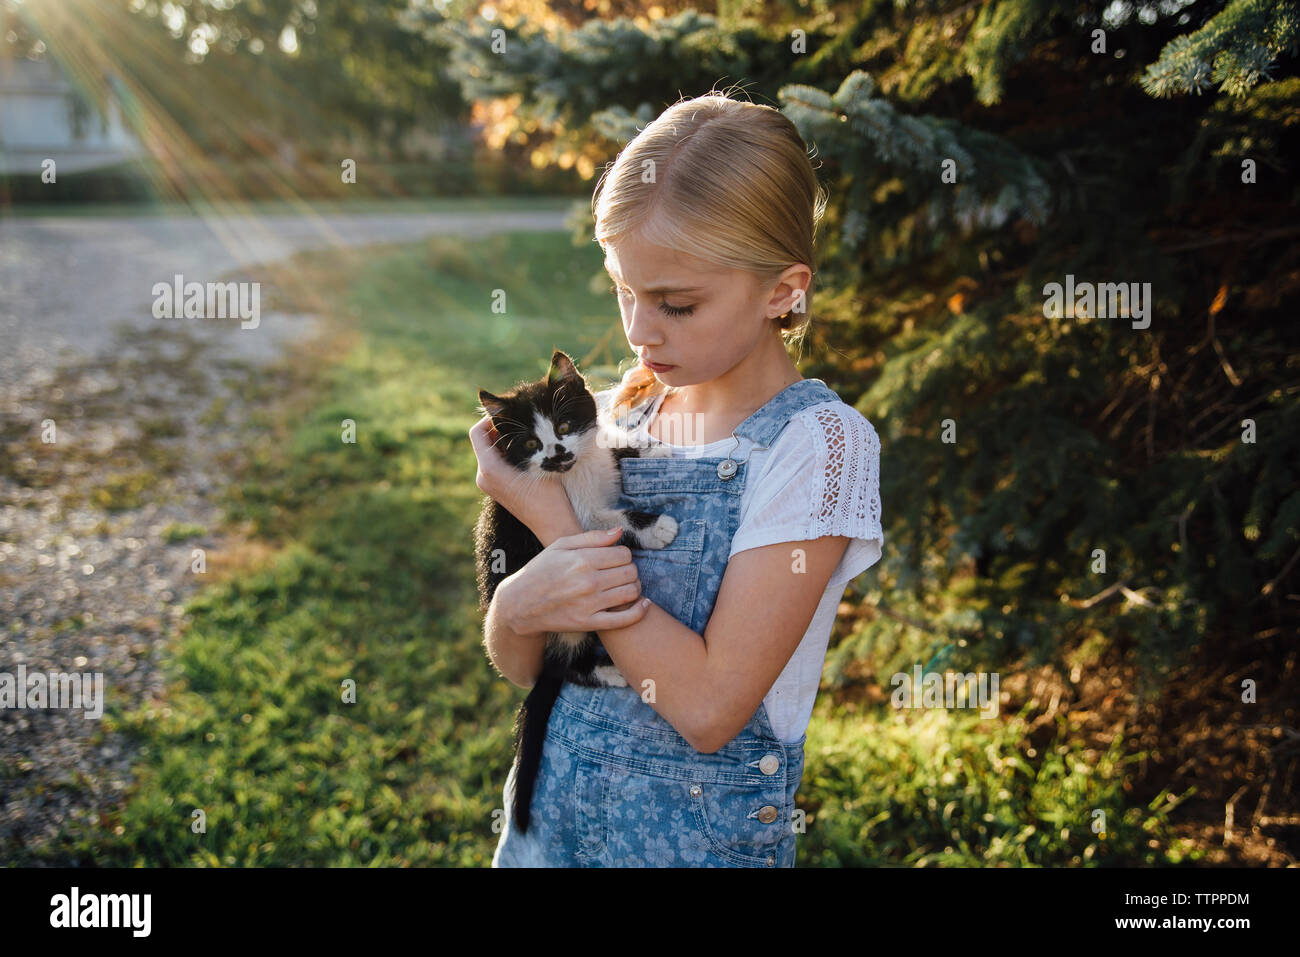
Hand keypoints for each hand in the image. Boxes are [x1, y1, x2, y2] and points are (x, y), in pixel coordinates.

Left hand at [468, 413, 571, 530]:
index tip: (510, 415)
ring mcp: (488, 484)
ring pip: (490, 452)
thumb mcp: (538, 462)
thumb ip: (521, 441)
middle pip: (483, 441)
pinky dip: (506, 454)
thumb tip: (517, 420)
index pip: (477, 432)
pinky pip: (495, 463)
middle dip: (499, 429)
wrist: (553, 524)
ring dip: (504, 441)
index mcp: (489, 468)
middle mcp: (482, 476)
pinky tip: (527, 452)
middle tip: (522, 422)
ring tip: (527, 437)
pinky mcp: (495, 488)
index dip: (490, 419)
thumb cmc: (549, 495)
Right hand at [499, 527, 648, 634]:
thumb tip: (619, 532)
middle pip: (630, 572)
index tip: (615, 559)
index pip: (624, 554)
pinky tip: (643, 604)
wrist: (519, 604)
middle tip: (620, 572)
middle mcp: (587, 582)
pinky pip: (624, 619)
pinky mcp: (588, 623)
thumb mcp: (560, 546)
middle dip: (630, 570)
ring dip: (634, 587)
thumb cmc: (541, 570)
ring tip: (625, 585)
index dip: (623, 555)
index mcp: (581, 560)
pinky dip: (639, 611)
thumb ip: (592, 538)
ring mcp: (589, 604)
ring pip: (631, 592)